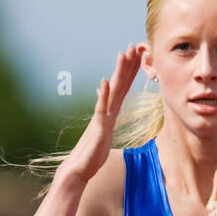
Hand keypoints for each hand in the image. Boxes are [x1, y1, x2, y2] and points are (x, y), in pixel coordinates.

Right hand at [56, 43, 144, 185]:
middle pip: (119, 84)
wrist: (78, 170)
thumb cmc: (91, 156)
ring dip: (118, 72)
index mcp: (109, 113)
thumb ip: (105, 122)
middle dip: (127, 65)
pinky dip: (103, 95)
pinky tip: (105, 82)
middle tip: (134, 45)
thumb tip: (107, 112)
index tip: (138, 56)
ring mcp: (101, 118)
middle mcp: (105, 112)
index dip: (130, 72)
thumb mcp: (103, 135)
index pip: (122, 88)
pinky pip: (101, 109)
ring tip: (123, 54)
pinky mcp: (98, 128)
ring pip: (112, 91)